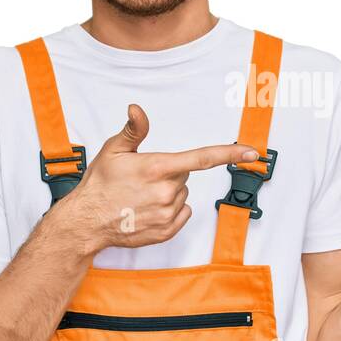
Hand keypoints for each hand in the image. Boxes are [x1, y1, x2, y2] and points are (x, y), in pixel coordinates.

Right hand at [52, 103, 259, 250]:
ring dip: (168, 192)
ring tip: (141, 196)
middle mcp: (167, 191)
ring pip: (183, 194)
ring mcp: (168, 213)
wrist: (87, 221)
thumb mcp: (114, 150)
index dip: (231, 153)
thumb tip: (137, 109)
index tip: (253, 152)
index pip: (203, 158)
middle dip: (169, 173)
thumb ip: (134, 130)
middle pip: (185, 175)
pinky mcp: (167, 231)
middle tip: (143, 178)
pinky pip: (182, 213)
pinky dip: (170, 210)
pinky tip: (147, 210)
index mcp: (158, 167)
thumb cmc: (100, 184)